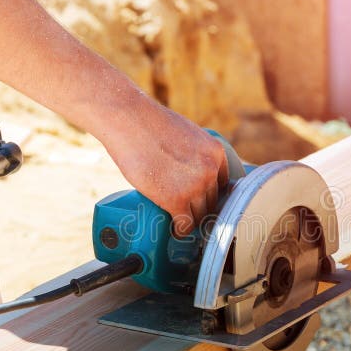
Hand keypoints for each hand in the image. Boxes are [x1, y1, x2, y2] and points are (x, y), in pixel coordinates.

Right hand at [101, 98, 227, 236]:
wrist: (129, 121)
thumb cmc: (149, 124)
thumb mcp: (186, 135)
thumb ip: (195, 154)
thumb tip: (190, 172)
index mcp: (216, 152)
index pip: (221, 183)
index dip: (209, 194)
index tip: (201, 200)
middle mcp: (211, 170)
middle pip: (211, 200)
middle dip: (199, 207)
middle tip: (187, 212)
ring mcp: (195, 186)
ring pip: (199, 214)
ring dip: (190, 219)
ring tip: (180, 221)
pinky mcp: (176, 199)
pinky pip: (185, 224)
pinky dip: (180, 230)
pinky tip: (175, 230)